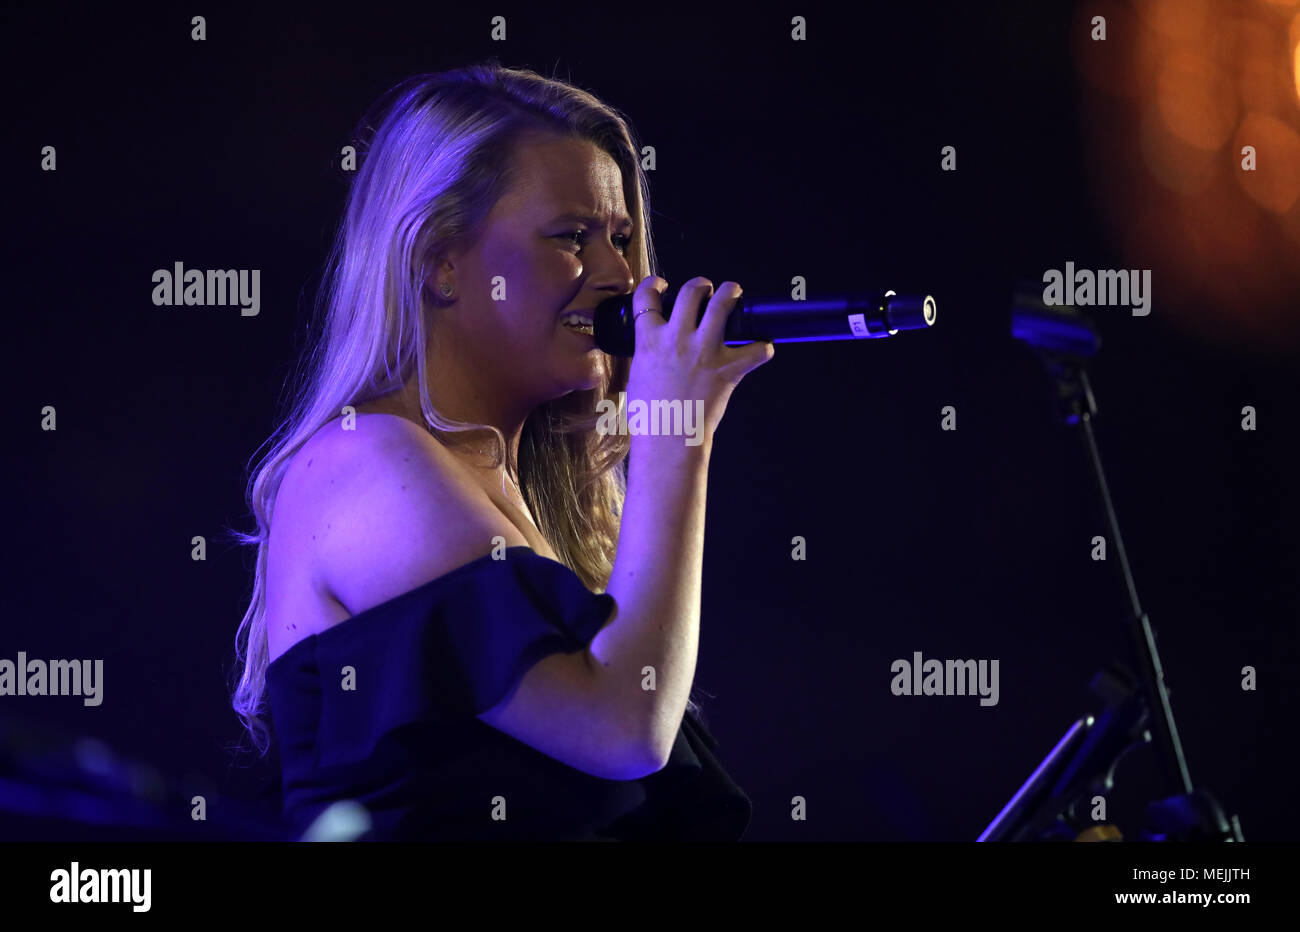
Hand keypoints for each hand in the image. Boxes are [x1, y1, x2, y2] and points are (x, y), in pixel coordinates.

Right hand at [624, 276, 774, 448]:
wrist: (667, 440)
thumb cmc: (649, 416)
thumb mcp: (639, 376)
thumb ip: (649, 355)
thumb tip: (657, 350)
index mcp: (650, 341)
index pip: (646, 298)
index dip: (654, 284)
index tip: (661, 285)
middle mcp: (677, 339)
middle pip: (691, 292)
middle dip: (701, 285)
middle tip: (706, 290)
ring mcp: (704, 352)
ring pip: (723, 303)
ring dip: (731, 293)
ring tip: (733, 294)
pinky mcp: (728, 370)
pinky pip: (756, 350)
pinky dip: (763, 348)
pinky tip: (762, 348)